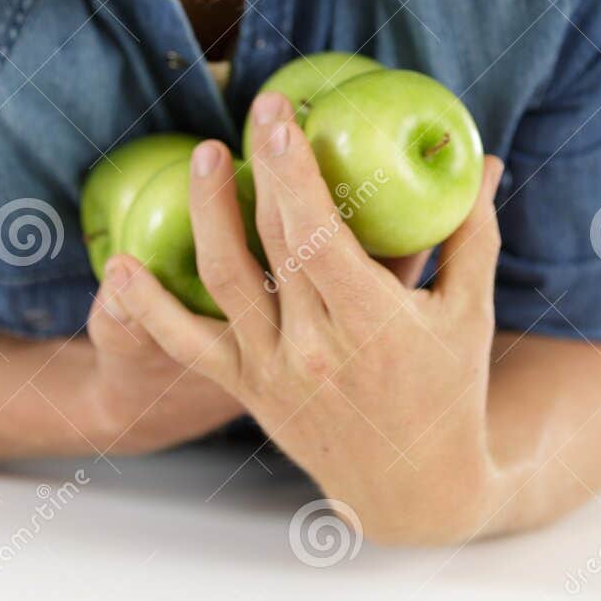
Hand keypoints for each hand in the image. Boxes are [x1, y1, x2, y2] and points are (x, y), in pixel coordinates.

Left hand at [103, 92, 505, 542]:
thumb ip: (471, 233)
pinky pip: (187, 344)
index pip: (321, 236)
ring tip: (205, 156)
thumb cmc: (450, 392)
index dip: (295, 173)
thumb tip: (481, 159)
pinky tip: (119, 266)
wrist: (414, 489)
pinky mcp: (248, 387)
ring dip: (208, 213)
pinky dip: (147, 308)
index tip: (282, 119)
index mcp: (374, 324)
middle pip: (274, 244)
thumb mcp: (470, 313)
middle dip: (262, 169)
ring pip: (226, 280)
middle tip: (258, 110)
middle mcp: (317, 347)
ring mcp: (275, 369)